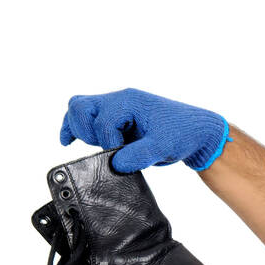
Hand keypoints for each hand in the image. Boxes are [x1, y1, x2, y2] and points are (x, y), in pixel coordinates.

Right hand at [59, 88, 230, 172]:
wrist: (196, 133)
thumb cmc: (183, 133)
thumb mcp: (164, 146)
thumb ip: (140, 155)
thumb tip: (116, 164)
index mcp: (130, 102)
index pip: (103, 120)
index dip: (108, 142)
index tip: (123, 155)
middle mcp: (118, 100)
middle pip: (81, 106)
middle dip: (87, 132)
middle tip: (105, 148)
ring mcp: (115, 108)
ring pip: (79, 109)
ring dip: (81, 130)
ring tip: (95, 146)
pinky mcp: (115, 120)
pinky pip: (86, 117)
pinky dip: (75, 128)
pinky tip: (68, 142)